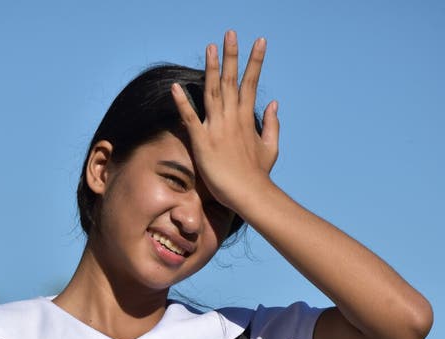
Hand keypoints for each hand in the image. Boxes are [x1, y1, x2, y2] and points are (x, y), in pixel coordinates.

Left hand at [171, 31, 278, 214]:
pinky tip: (175, 87)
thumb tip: (274, 103)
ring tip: (210, 47)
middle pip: (232, 81)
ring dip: (211, 68)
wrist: (250, 194)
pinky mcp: (202, 142)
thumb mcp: (271, 147)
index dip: (255, 61)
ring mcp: (217, 129)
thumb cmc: (259, 175)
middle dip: (232, 56)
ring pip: (213, 92)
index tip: (259, 41)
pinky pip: (190, 119)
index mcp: (247, 119)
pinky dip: (182, 103)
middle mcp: (232, 119)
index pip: (251, 84)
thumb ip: (273, 124)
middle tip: (230, 33)